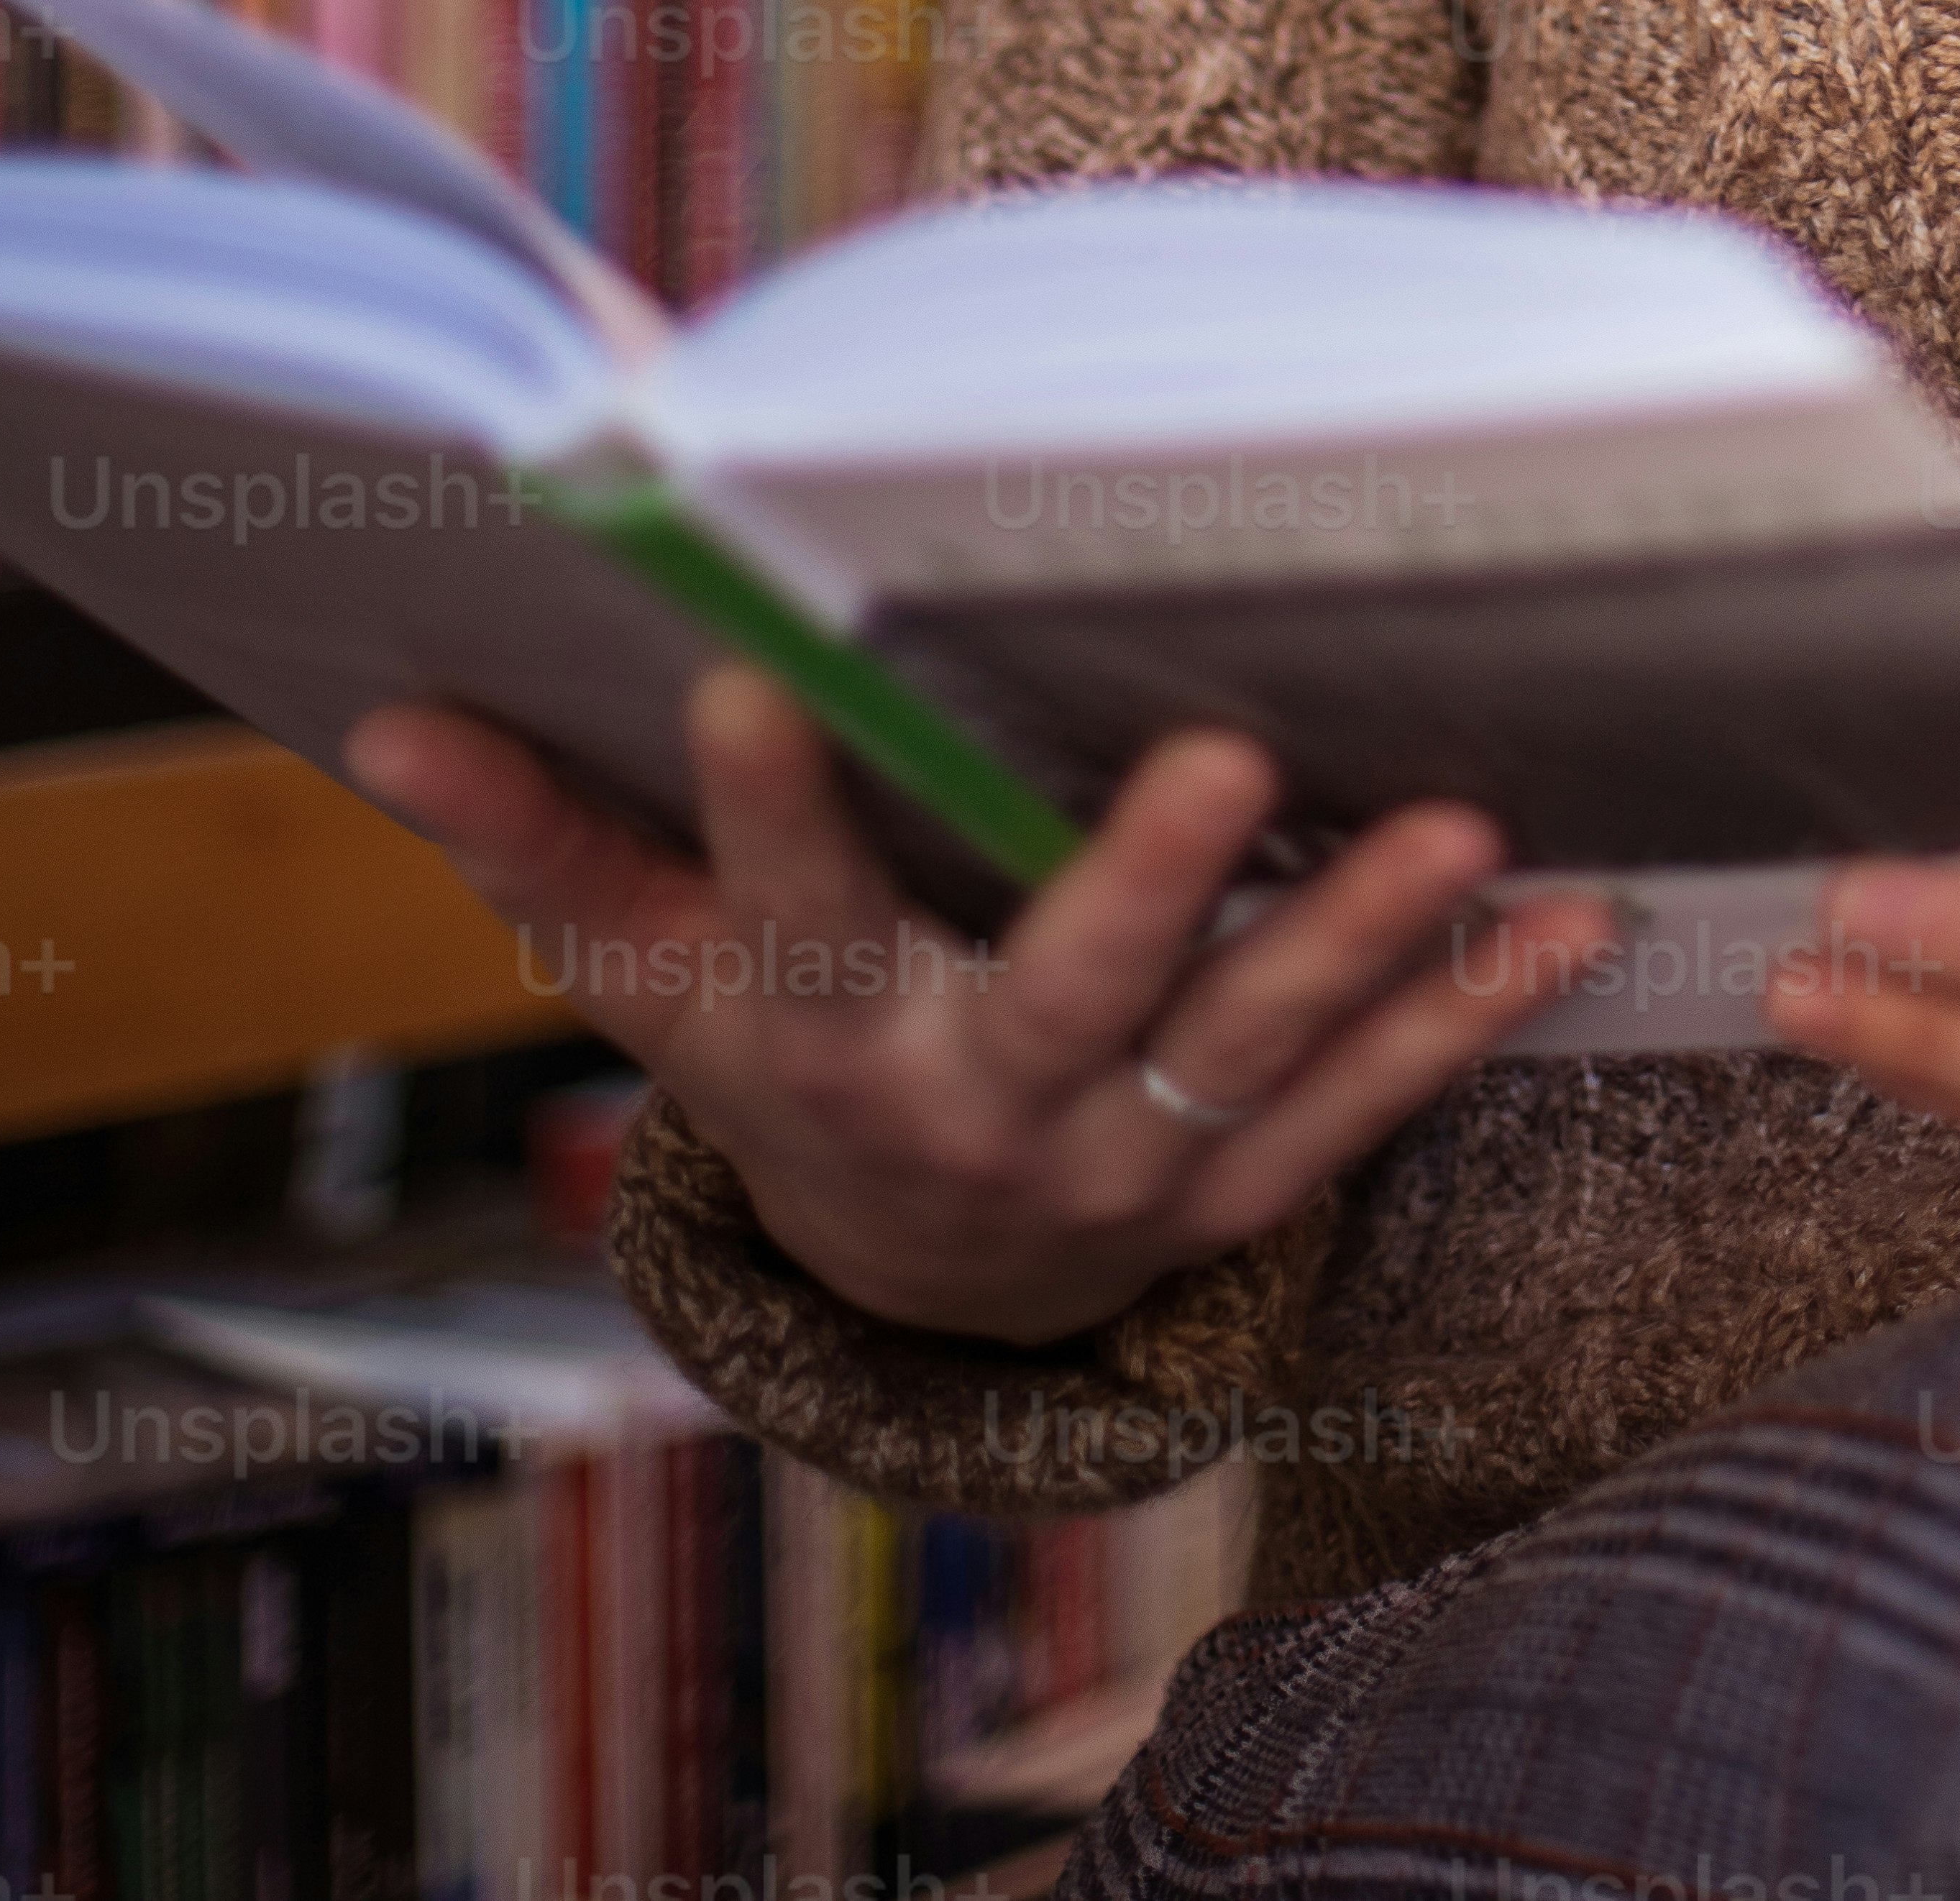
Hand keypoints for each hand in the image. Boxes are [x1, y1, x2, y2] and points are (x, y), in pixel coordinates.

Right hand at [349, 677, 1611, 1347]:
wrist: (899, 1293)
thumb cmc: (773, 1060)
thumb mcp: (645, 974)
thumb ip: (538, 838)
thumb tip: (386, 712)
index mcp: (821, 1038)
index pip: (780, 908)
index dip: (759, 798)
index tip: (744, 666)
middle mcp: (976, 1107)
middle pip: (1061, 996)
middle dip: (1141, 885)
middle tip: (1222, 761)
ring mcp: (1123, 1166)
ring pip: (1253, 1054)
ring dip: (1361, 942)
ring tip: (1460, 831)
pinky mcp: (1237, 1197)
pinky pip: (1370, 1108)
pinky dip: (1475, 1016)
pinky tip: (1573, 919)